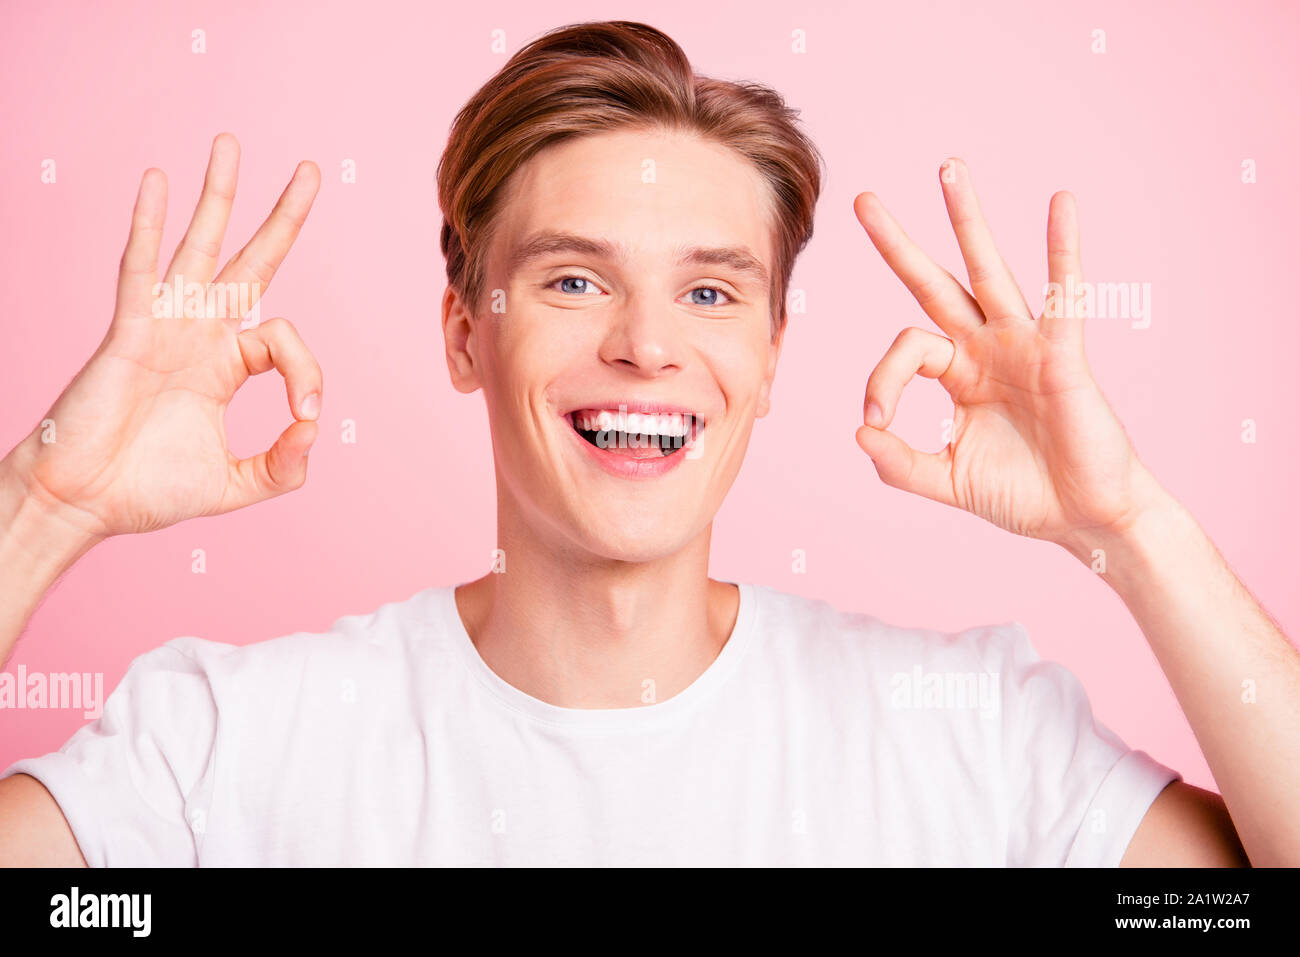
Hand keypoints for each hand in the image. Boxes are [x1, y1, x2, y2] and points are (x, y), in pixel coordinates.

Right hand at [6, 134, 322, 539]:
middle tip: (312, 170)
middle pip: (252, 261)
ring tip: (231, 144)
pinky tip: (158, 180)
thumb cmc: (148, 490)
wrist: (84, 503)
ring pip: (200, 247)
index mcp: (227, 366)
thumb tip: (313, 429)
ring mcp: (165, 325)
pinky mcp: (129, 330)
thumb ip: (284, 465)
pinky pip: (141, 268)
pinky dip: (148, 225)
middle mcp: (200, 334)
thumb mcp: (238, 485)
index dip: (308, 373)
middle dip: (283, 216)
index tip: (303, 416)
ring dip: (218, 195)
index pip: (285, 341)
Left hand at [853, 158, 1159, 549]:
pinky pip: (1064, 294)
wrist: (1083, 517)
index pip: (906, 350)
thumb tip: (859, 434)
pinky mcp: (1062, 354)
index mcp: (959, 373)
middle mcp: (986, 347)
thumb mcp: (947, 480)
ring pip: (988, 271)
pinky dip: (1063, 251)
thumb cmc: (1023, 495)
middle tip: (864, 201)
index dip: (881, 382)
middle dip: (898, 244)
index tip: (877, 422)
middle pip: (934, 282)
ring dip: (966, 220)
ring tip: (948, 169)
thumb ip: (900, 464)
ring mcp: (1023, 344)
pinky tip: (1061, 205)